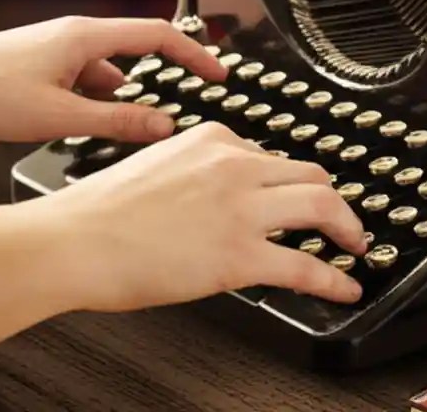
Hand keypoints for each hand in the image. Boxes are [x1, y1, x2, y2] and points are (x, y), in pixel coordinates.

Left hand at [0, 16, 226, 142]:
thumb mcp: (60, 116)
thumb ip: (117, 122)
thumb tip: (162, 125)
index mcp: (87, 37)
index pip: (159, 35)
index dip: (195, 54)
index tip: (218, 72)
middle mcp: (75, 36)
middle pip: (137, 50)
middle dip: (163, 78)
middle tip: (182, 105)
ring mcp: (57, 50)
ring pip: (109, 71)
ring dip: (122, 98)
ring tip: (124, 131)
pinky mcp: (41, 66)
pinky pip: (84, 80)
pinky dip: (95, 102)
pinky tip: (83, 128)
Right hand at [31, 122, 366, 309]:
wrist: (72, 240)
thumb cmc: (97, 212)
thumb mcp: (156, 164)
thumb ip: (196, 171)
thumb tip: (218, 195)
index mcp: (213, 140)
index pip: (271, 156)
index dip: (289, 183)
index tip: (297, 196)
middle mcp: (234, 165)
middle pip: (312, 174)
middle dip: (333, 199)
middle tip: (342, 220)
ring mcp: (241, 209)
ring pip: (323, 206)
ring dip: (348, 228)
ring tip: (355, 245)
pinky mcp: (240, 255)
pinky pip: (306, 266)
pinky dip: (335, 279)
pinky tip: (346, 286)